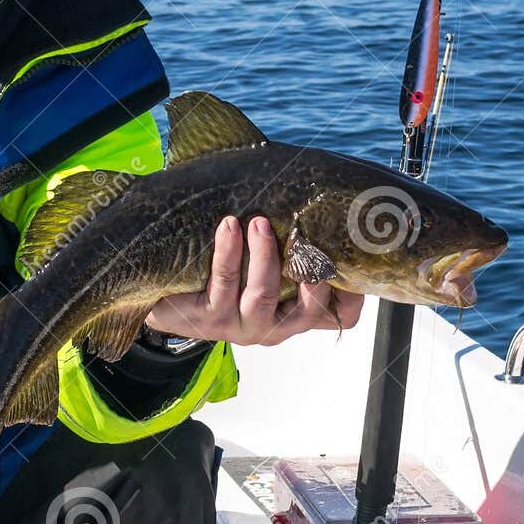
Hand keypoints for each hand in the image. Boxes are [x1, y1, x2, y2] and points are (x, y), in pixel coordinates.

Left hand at [144, 215, 364, 346]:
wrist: (169, 301)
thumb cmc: (224, 277)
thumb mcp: (262, 268)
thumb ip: (289, 249)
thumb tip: (311, 196)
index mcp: (293, 315)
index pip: (340, 316)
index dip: (353, 293)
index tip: (350, 253)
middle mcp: (273, 327)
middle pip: (310, 308)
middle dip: (311, 269)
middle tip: (304, 233)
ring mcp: (241, 326)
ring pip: (262, 294)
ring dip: (264, 255)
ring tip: (259, 222)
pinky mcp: (208, 318)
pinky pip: (222, 283)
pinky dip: (228, 251)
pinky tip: (228, 226)